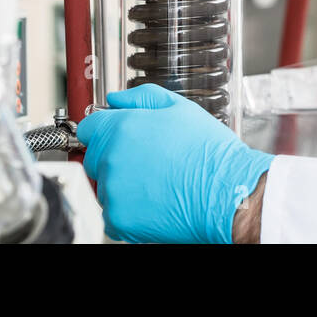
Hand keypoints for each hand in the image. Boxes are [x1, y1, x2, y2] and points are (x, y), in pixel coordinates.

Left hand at [75, 84, 273, 243]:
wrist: (227, 190)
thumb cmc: (209, 151)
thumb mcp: (181, 108)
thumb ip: (142, 98)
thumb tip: (115, 100)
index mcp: (123, 127)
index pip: (89, 129)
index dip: (104, 132)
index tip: (116, 139)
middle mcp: (112, 158)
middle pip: (94, 159)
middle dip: (115, 159)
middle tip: (148, 163)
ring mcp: (113, 190)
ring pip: (104, 188)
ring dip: (122, 186)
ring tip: (157, 182)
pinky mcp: (118, 219)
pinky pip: (112, 214)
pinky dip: (128, 212)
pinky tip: (155, 202)